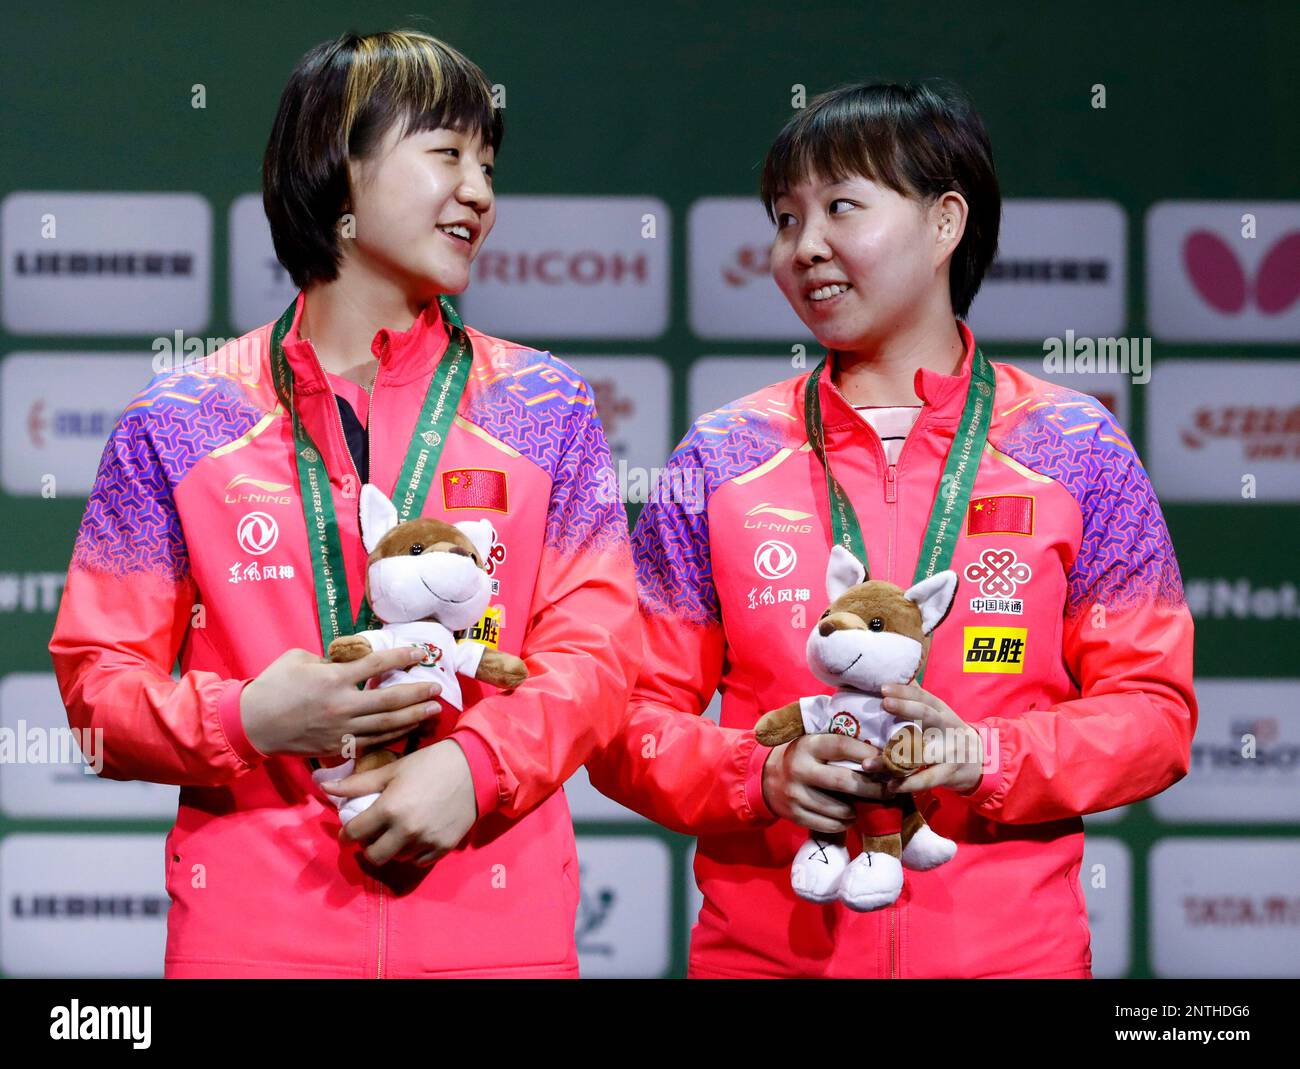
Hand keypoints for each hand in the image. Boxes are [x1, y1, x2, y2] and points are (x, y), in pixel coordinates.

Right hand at [240, 645, 442, 757]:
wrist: (252, 724)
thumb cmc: (272, 686)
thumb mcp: (298, 658)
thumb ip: (327, 658)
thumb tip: (349, 659)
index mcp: (333, 678)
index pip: (377, 664)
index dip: (402, 656)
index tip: (421, 652)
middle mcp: (342, 705)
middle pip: (390, 700)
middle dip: (417, 693)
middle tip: (437, 688)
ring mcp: (340, 729)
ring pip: (385, 726)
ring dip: (412, 718)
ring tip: (432, 711)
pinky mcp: (336, 747)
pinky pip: (371, 743)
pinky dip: (392, 737)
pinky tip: (407, 732)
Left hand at [322, 739, 476, 866]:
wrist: (474, 768)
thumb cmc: (429, 764)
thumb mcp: (391, 769)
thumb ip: (357, 783)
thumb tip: (324, 786)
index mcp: (389, 809)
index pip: (354, 833)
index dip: (346, 833)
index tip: (348, 829)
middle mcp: (406, 831)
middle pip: (373, 855)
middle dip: (367, 846)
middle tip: (372, 833)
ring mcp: (426, 842)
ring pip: (396, 858)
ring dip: (391, 848)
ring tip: (396, 831)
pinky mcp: (443, 848)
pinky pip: (418, 861)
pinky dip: (412, 852)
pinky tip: (415, 835)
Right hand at [761, 733, 896, 833]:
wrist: (765, 777)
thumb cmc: (803, 756)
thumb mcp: (814, 742)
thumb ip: (839, 745)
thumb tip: (880, 754)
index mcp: (807, 745)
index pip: (841, 746)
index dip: (867, 754)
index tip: (886, 762)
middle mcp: (799, 768)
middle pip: (843, 781)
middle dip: (872, 788)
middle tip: (889, 791)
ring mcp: (795, 794)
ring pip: (838, 809)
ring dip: (858, 809)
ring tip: (868, 805)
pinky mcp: (794, 815)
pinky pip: (828, 825)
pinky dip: (844, 823)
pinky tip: (849, 816)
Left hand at [879, 683, 984, 793]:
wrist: (981, 761)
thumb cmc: (949, 733)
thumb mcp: (939, 714)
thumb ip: (918, 698)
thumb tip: (895, 674)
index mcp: (941, 711)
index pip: (923, 696)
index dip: (904, 690)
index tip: (882, 687)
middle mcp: (947, 727)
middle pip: (928, 715)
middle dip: (907, 707)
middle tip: (884, 703)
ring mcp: (950, 751)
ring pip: (921, 753)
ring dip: (893, 759)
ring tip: (868, 763)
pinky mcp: (949, 773)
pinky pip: (927, 779)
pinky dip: (908, 783)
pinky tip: (890, 786)